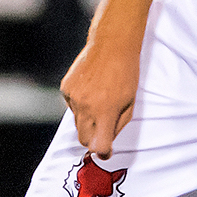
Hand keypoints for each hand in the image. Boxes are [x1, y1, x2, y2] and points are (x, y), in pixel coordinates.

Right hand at [60, 38, 138, 157]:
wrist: (112, 45)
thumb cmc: (126, 74)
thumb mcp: (130, 103)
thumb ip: (118, 125)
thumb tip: (107, 141)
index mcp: (105, 112)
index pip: (97, 146)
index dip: (103, 152)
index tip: (106, 151)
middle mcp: (86, 107)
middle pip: (83, 139)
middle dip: (93, 139)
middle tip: (103, 129)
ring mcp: (73, 97)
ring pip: (77, 122)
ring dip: (87, 120)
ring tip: (100, 100)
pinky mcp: (66, 88)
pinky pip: (71, 106)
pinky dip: (80, 103)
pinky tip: (90, 88)